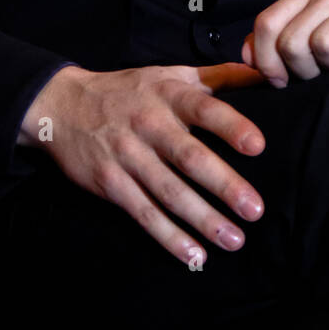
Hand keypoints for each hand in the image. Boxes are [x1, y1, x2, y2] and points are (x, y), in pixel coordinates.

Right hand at [17, 62, 266, 266]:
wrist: (63, 106)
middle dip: (223, 184)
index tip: (258, 146)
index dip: (230, 126)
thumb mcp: (170, 74)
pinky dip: (168, 236)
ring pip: (169, 192)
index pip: (204, 109)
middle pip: (189, 157)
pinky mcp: (111, 184)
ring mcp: (128, 156)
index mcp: (169, 95)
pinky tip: (194, 254)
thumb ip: (218, 76)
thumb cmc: (129, 90)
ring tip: (234, 240)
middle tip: (255, 210)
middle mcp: (149, 124)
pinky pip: (144, 213)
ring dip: (202, 219)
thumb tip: (265, 74)